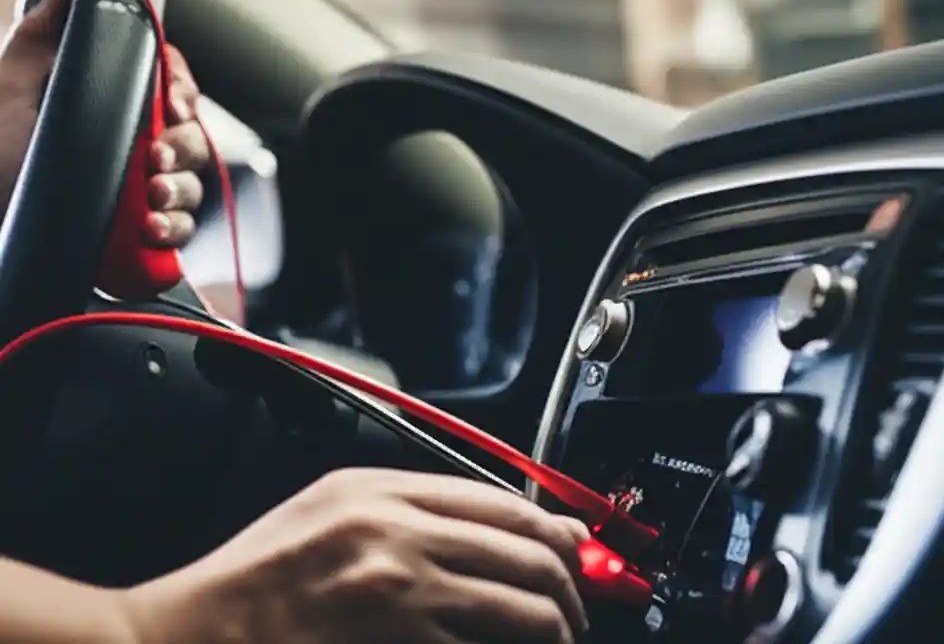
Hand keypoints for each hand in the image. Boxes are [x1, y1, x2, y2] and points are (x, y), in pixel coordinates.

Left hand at [0, 0, 206, 246]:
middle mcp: (129, 143)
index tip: (172, 103)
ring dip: (180, 190)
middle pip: (190, 132)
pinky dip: (174, 228)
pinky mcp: (138, 231)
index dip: (181, 88)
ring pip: (191, 182)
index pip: (169, 82)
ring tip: (152, 200)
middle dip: (183, 146)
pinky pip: (181, 228)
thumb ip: (43, 34)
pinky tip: (151, 228)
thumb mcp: (11, 84)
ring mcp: (136, 189)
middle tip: (155, 158)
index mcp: (107, 101)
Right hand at [123, 469, 591, 642]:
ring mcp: (397, 596)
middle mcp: (395, 535)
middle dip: (569, 586)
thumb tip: (505, 521)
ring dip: (554, 630)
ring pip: (519, 609)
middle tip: (577, 610)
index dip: (556, 531)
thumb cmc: (258, 580)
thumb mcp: (331, 510)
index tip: (577, 551)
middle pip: (526, 552)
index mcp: (381, 493)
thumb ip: (413, 506)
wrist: (188, 637)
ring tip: (558, 640)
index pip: (505, 503)